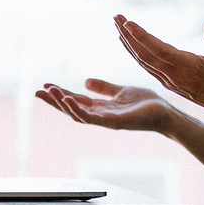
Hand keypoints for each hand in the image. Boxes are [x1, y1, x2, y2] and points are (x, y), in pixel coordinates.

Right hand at [35, 78, 172, 131]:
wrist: (165, 112)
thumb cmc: (146, 104)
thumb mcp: (120, 91)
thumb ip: (104, 88)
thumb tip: (85, 82)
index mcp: (101, 108)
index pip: (76, 100)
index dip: (60, 94)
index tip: (45, 86)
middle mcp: (101, 116)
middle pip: (71, 109)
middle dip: (54, 101)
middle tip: (37, 91)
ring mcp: (106, 120)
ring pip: (78, 114)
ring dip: (63, 104)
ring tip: (50, 92)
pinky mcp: (115, 122)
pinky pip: (93, 117)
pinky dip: (79, 109)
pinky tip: (69, 100)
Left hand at [113, 14, 203, 120]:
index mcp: (187, 67)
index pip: (158, 50)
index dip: (142, 37)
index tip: (128, 23)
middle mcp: (173, 75)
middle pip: (144, 54)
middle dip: (128, 35)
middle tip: (115, 17)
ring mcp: (168, 80)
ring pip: (143, 60)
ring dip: (128, 42)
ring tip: (117, 25)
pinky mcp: (168, 82)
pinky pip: (147, 65)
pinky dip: (135, 52)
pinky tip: (128, 41)